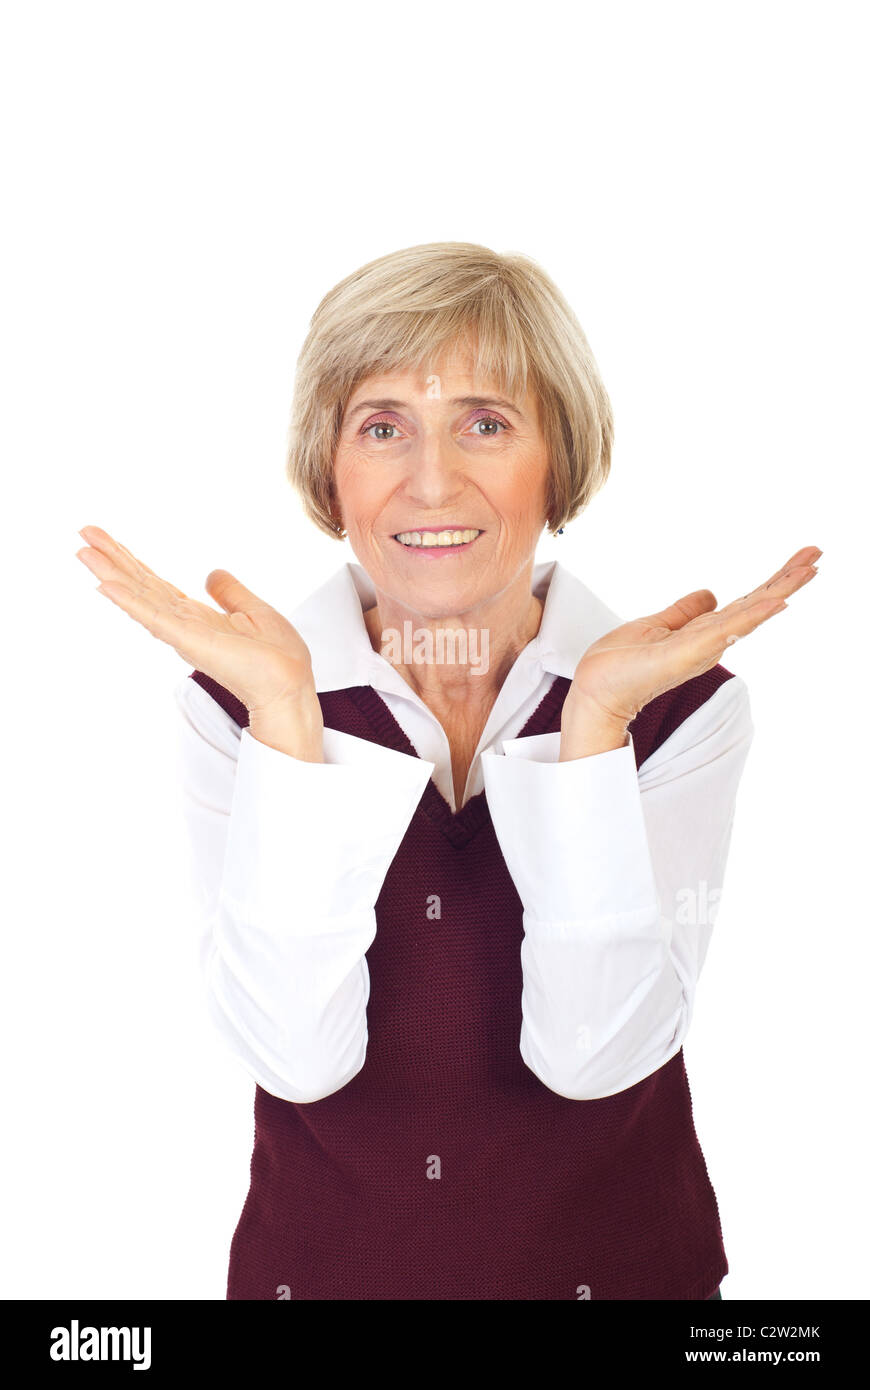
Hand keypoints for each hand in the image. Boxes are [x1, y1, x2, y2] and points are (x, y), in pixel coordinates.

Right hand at [76, 524, 323, 756]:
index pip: (154, 584)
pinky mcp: (187, 641)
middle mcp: (181, 623)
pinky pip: (153, 616)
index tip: (105, 539)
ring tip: (83, 552)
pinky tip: (105, 585)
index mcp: (194, 616)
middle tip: (84, 533)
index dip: (130, 561)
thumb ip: (229, 592)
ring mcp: (181, 632)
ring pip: (138, 597)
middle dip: (111, 560)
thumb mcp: (253, 610)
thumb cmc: (277, 655)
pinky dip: (128, 601)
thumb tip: (211, 573)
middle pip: (139, 586)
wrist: (290, 683)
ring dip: (110, 574)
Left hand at [560, 545, 821, 758]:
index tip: (800, 560)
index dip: (772, 582)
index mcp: (703, 633)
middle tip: (816, 554)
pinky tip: (777, 600)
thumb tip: (710, 594)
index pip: (745, 603)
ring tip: (810, 569)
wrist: (595, 690)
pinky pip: (728, 629)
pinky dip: (754, 615)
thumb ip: (684, 611)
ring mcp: (703, 647)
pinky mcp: (690, 653)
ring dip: (780, 589)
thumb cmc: (619, 665)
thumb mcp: (655, 625)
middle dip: (787, 579)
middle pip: (756, 605)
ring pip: (750, 613)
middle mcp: (710, 641)